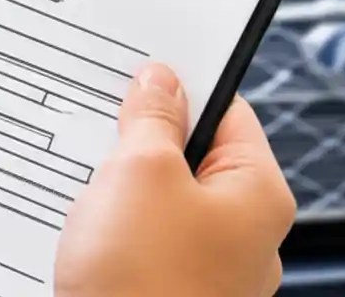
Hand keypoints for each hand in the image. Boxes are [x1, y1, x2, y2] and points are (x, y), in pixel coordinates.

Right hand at [55, 63, 295, 296]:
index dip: (179, 85)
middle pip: (190, 156)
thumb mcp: (140, 173)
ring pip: (160, 201)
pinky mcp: (169, 290)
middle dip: (139, 143)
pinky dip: (113, 229)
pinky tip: (87, 234)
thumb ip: (152, 118)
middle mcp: (244, 234)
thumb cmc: (143, 284)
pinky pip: (142, 240)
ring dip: (120, 190)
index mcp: (258, 195)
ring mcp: (207, 268)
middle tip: (102, 137)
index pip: (227, 110)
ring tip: (90, 195)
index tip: (137, 71)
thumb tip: (160, 82)